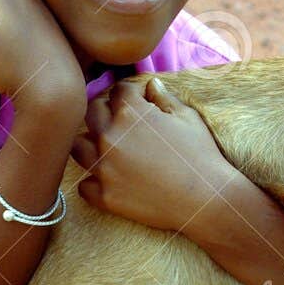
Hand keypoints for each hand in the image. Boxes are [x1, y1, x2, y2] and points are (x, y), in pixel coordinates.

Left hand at [69, 74, 234, 230]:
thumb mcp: (187, 118)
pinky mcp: (104, 196)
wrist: (205, 199)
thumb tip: (151, 85)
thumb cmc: (201, 155)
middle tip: (121, 120)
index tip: (140, 99)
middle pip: (92, 112)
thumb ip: (164, 98)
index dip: (131, 92)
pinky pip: (84, 185)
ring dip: (90, 143)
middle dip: (106, 110)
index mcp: (130, 113)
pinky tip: (108, 179)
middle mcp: (110, 137)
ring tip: (106, 147)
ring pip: (78, 146)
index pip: (118, 90)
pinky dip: (92, 181)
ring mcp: (103, 167)